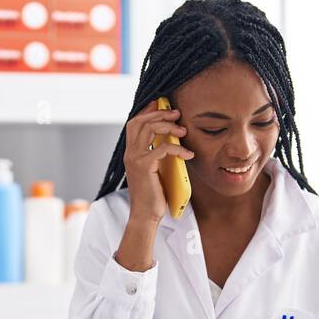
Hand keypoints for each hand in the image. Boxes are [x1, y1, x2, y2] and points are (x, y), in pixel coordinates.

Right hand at [122, 99, 193, 225]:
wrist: (145, 215)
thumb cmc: (152, 195)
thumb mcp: (154, 171)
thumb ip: (157, 155)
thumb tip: (170, 141)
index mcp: (131, 153)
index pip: (134, 123)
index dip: (146, 110)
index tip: (160, 103)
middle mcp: (130, 153)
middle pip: (141, 121)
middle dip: (159, 113)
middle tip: (177, 113)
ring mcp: (135, 159)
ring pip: (150, 130)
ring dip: (169, 126)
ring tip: (183, 130)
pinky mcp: (144, 166)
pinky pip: (163, 148)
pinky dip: (178, 148)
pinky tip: (188, 154)